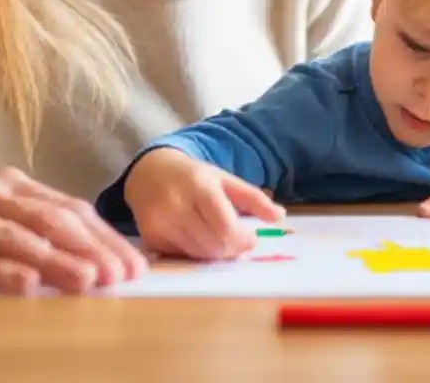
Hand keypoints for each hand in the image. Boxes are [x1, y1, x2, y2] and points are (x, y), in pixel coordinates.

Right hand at [0, 167, 146, 294]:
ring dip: (56, 260)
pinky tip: (26, 284)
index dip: (104, 237)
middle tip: (122, 275)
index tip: (135, 262)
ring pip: (19, 238)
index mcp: (16, 185)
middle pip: (52, 222)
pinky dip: (2, 270)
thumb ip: (37, 221)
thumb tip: (93, 252)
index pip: (71, 209)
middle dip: (92, 249)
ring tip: (87, 280)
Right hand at [124, 148, 284, 259]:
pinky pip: (181, 256)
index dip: (243, 240)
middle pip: (213, 245)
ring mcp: (159, 222)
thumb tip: (280, 216)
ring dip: (215, 253)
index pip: (225, 227)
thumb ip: (253, 198)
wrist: (149, 172)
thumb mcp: (225, 179)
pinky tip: (196, 237)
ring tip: (218, 238)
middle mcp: (176, 205)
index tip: (251, 238)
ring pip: (198, 255)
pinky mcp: (150, 237)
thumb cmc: (193, 176)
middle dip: (232, 249)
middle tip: (238, 242)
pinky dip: (195, 253)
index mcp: (199, 187)